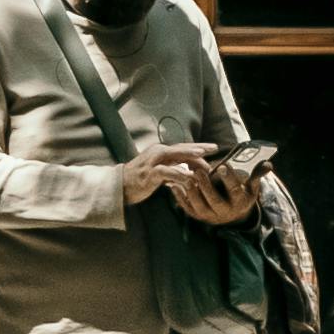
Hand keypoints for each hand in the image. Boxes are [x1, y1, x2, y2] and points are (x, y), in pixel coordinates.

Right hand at [121, 147, 256, 225]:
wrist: (120, 186)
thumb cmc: (141, 180)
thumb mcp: (160, 173)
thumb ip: (173, 170)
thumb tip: (188, 173)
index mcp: (161, 152)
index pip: (182, 148)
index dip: (197, 147)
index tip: (213, 148)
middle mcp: (157, 153)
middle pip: (181, 148)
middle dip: (198, 148)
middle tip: (213, 148)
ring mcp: (153, 162)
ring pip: (174, 155)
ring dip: (189, 156)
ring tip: (203, 158)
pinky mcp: (149, 173)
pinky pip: (166, 172)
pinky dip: (178, 174)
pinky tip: (189, 178)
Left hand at [172, 158, 257, 229]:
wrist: (233, 213)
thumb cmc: (242, 194)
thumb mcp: (251, 186)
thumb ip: (256, 174)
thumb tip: (268, 164)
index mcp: (239, 203)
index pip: (235, 191)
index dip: (230, 179)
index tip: (224, 166)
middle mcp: (225, 212)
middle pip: (215, 201)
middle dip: (206, 186)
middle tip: (199, 170)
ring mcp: (210, 216)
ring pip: (199, 206)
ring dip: (191, 193)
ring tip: (186, 178)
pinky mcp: (198, 216)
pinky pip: (187, 209)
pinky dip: (179, 198)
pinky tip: (173, 186)